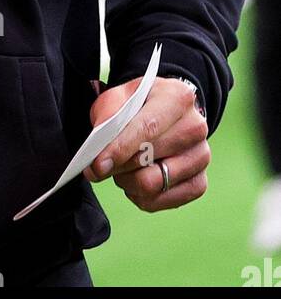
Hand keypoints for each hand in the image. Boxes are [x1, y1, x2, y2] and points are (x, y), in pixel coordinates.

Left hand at [82, 76, 209, 210]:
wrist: (165, 114)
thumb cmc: (139, 106)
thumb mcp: (118, 97)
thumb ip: (106, 118)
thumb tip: (98, 156)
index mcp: (178, 97)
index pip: (147, 127)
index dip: (120, 148)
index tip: (98, 164)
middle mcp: (195, 127)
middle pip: (148, 159)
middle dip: (118, 166)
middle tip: (103, 164)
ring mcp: (200, 157)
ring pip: (153, 184)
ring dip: (127, 181)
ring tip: (122, 168)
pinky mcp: (199, 183)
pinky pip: (160, 201)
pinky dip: (140, 196)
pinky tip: (136, 179)